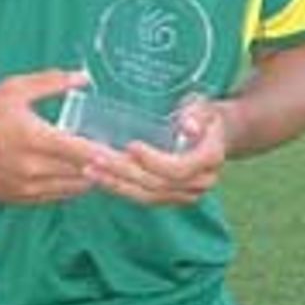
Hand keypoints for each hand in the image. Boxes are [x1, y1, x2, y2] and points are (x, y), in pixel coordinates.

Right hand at [0, 69, 110, 203]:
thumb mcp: (14, 89)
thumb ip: (51, 82)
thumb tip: (83, 77)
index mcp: (34, 139)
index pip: (81, 151)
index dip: (107, 154)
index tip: (127, 154)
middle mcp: (33, 168)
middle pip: (82, 174)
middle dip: (104, 168)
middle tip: (122, 159)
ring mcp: (26, 188)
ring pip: (72, 189)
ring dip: (89, 178)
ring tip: (102, 166)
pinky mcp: (20, 199)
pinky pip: (56, 197)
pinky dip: (70, 187)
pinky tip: (77, 175)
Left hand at [80, 96, 229, 207]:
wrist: (213, 134)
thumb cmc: (203, 114)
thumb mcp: (202, 106)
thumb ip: (195, 114)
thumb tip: (187, 126)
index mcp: (209, 159)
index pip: (178, 169)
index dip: (153, 161)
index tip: (131, 145)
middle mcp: (200, 183)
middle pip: (157, 184)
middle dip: (125, 172)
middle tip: (97, 158)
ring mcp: (185, 194)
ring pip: (147, 196)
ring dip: (116, 184)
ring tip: (91, 170)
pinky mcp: (170, 197)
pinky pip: (143, 198)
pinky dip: (120, 188)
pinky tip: (98, 177)